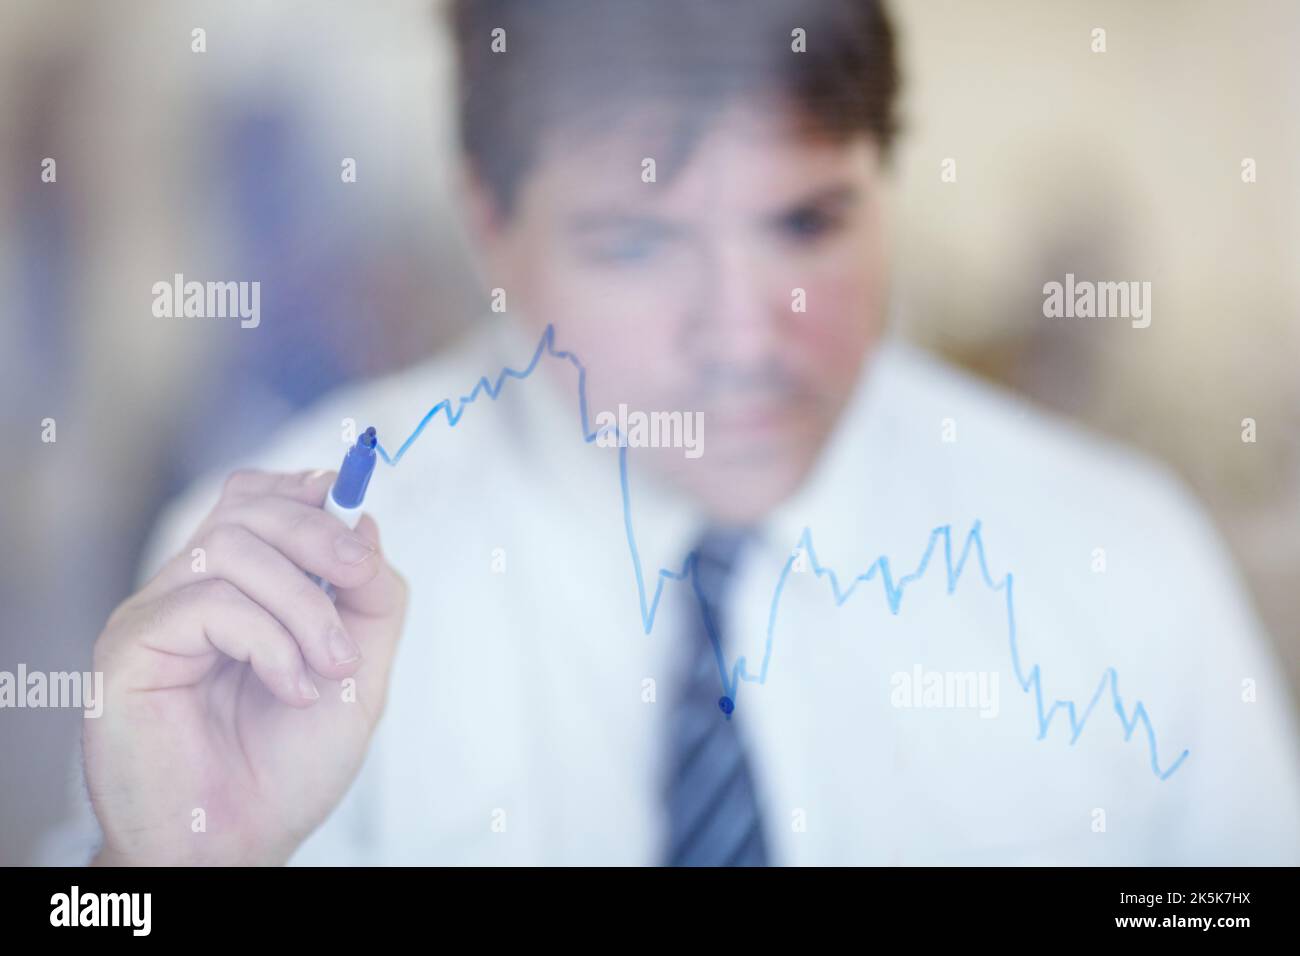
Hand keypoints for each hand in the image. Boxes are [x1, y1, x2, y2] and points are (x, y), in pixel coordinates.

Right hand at [84, 468, 406, 864]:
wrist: (239, 844)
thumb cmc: (288, 765)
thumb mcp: (359, 670)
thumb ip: (370, 596)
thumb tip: (360, 518)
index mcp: (238, 589)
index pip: (254, 499)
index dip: (304, 490)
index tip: (350, 503)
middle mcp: (190, 591)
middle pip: (246, 509)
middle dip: (318, 533)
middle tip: (361, 578)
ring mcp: (156, 615)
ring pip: (233, 547)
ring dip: (304, 605)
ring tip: (328, 666)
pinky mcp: (130, 647)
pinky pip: (210, 603)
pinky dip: (271, 642)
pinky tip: (290, 689)